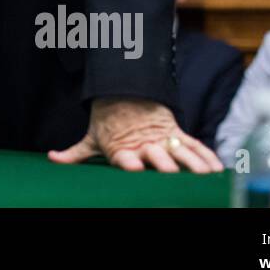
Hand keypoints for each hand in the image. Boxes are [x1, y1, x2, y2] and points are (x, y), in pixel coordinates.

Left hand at [48, 98, 222, 172]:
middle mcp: (144, 144)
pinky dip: (207, 157)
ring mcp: (162, 139)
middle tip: (172, 173)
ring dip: (193, 164)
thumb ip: (74, 153)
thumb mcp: (91, 138)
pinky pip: (195, 146)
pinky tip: (218, 170)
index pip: (124, 156)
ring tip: (206, 177)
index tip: (132, 167)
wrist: (124, 92)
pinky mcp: (176, 134)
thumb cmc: (107, 122)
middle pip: (156, 156)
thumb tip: (51, 158)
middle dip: (164, 164)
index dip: (128, 162)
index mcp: (121, 147)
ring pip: (180, 152)